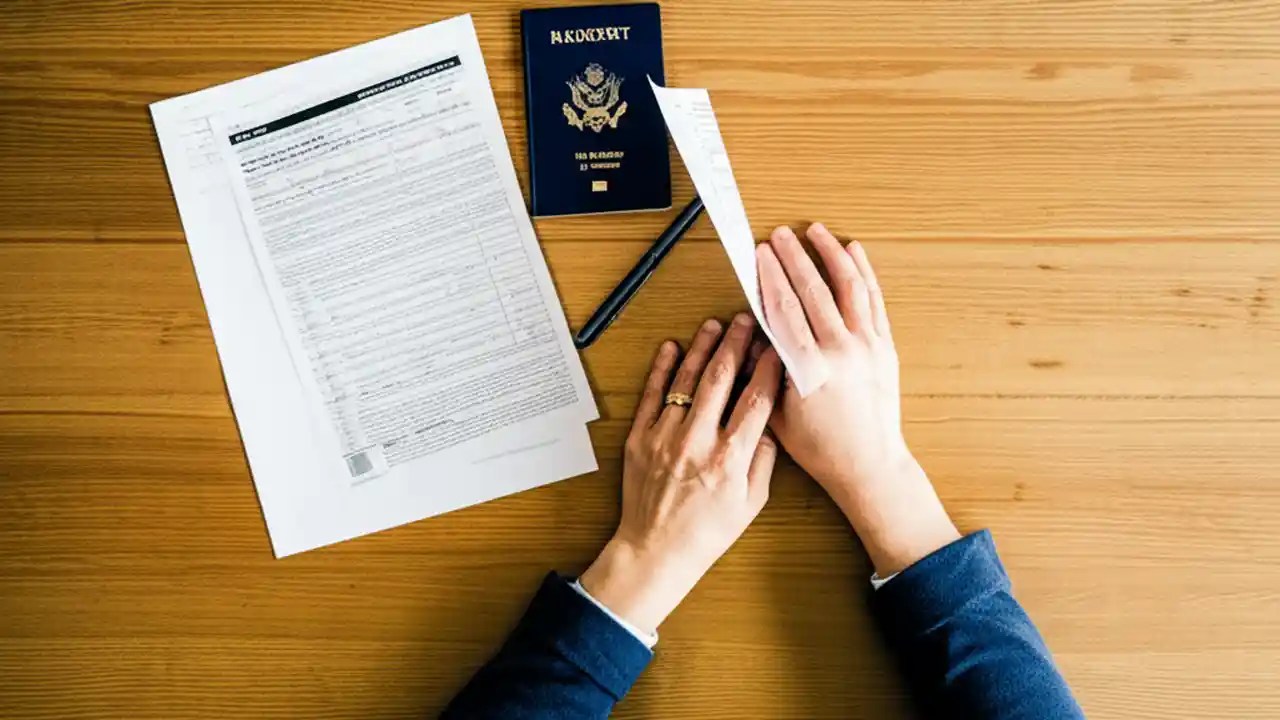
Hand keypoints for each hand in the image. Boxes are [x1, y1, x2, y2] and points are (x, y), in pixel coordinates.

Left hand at [580, 314, 782, 633]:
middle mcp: (697, 443)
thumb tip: (769, 420)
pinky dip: (661, 370)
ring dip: (702, 349)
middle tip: (745, 321)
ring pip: (686, 381)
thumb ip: (762, 459)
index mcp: (730, 459)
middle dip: (736, 344)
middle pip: (721, 379)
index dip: (767, 368)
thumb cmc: (707, 532)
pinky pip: (651, 396)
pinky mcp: (640, 439)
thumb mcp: (751, 502)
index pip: (755, 400)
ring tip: (714, 326)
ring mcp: (664, 438)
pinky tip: (672, 348)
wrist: (656, 551)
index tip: (776, 347)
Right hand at [757, 223, 958, 575]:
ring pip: (848, 286)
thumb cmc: (820, 448)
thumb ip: (764, 369)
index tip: (758, 253)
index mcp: (809, 368)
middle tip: (778, 235)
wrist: (869, 464)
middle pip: (813, 290)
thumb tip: (754, 331)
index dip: (769, 276)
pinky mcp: (884, 347)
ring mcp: (867, 346)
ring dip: (830, 254)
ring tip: (815, 231)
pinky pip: (873, 300)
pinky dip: (863, 272)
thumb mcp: (777, 413)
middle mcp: (840, 351)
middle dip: (793, 257)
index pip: (783, 308)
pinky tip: (853, 252)